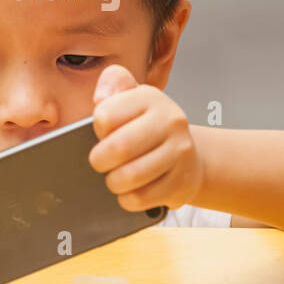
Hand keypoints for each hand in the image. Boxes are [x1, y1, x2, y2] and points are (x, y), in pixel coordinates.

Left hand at [88, 64, 204, 213]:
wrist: (186, 155)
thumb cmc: (147, 128)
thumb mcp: (130, 98)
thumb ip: (112, 85)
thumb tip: (102, 96)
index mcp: (150, 97)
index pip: (106, 115)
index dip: (97, 129)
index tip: (103, 133)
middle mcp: (170, 121)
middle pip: (118, 148)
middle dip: (99, 161)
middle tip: (100, 162)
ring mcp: (180, 152)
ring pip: (130, 177)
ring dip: (113, 182)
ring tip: (115, 177)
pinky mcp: (182, 181)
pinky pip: (141, 198)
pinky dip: (127, 199)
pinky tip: (130, 190)